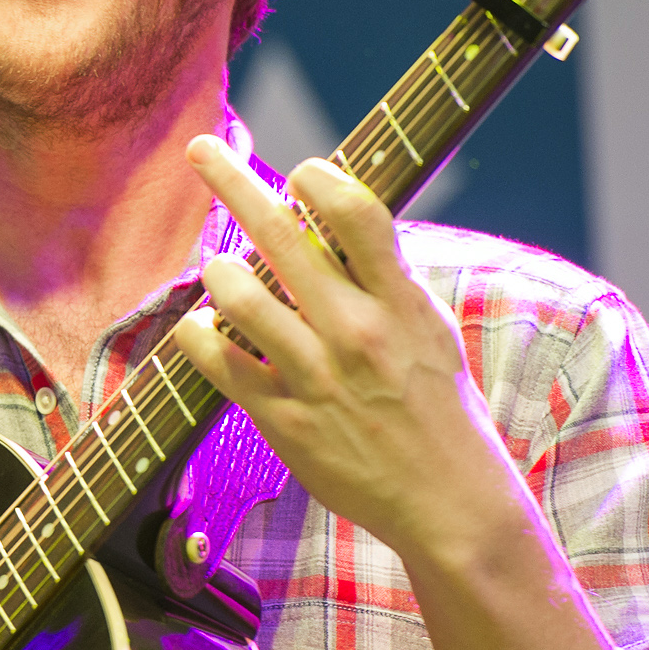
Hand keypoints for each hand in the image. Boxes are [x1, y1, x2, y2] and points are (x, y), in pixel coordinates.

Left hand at [169, 138, 512, 559]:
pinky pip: (218, 362)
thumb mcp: (430, 330)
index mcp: (400, 303)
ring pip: (238, 296)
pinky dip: (199, 335)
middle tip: (200, 149)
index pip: (356, 213)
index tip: (300, 169)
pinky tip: (201, 329)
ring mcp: (316, 376)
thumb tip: (341, 221)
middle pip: (280, 236)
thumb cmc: (439, 407)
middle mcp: (356, 332)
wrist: (449, 500)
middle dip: (232, 182)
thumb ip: (386, 279)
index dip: (319, 177)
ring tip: (219, 267)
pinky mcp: (284, 419)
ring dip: (218, 270)